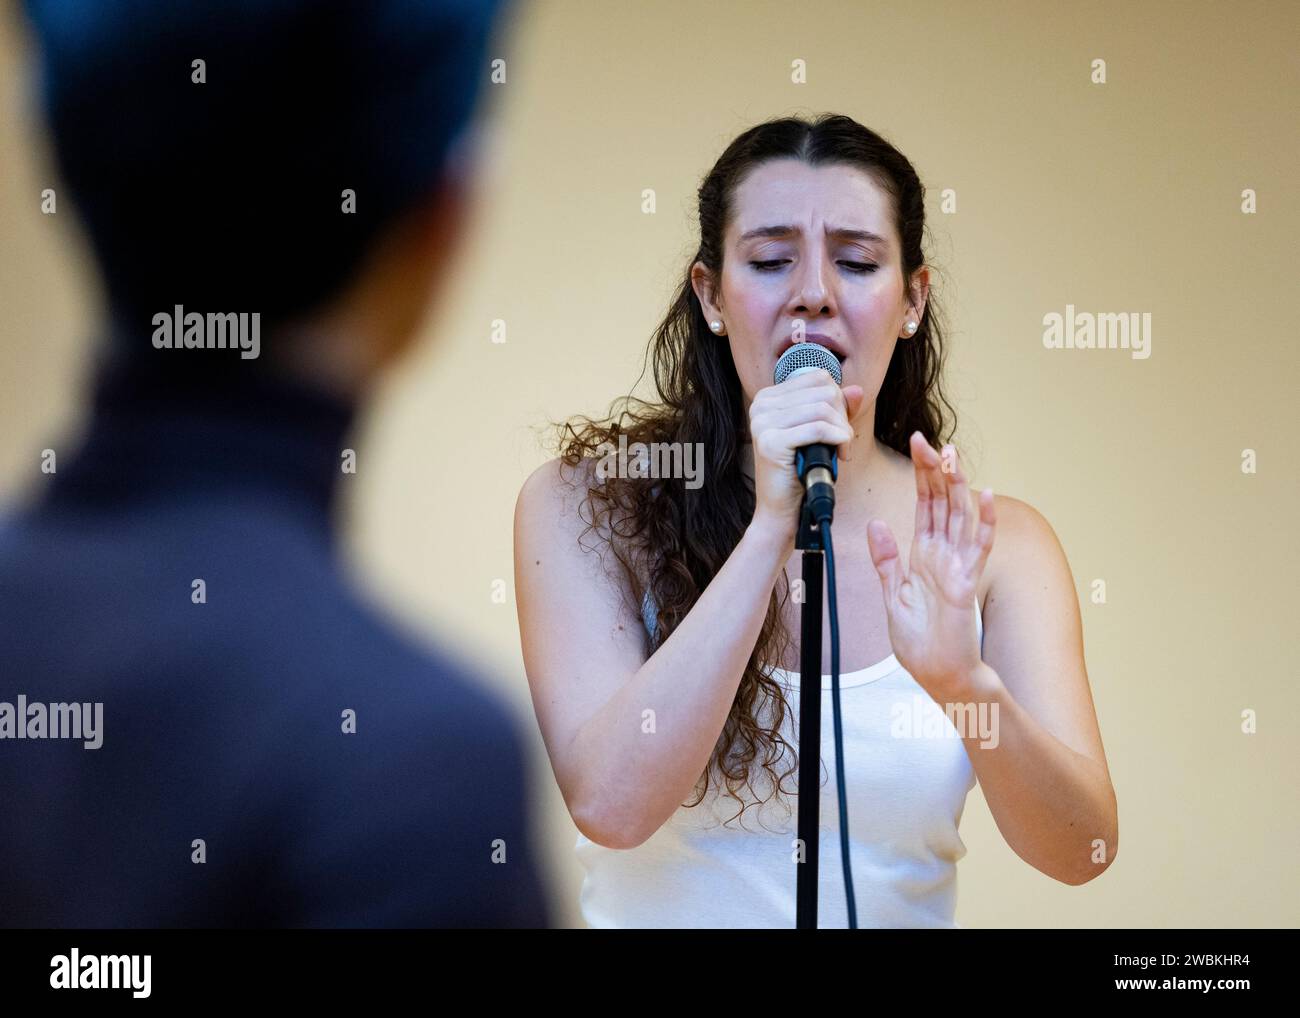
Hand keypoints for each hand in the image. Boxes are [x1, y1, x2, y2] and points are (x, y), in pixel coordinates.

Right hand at [748, 369, 864, 540]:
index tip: (839, 428)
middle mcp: (761, 405)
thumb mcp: (821, 434)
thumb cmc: (801, 471)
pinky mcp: (770, 442)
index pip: (818, 378)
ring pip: (823, 409)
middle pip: (823, 391)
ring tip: (841, 452)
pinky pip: (818, 429)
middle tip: (843, 443)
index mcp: (768, 397)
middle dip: (842, 417)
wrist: (781, 510)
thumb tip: (856, 389)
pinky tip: (840, 455)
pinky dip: (837, 440)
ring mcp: (762, 422)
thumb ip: (837, 409)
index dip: (838, 401)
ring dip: (842, 431)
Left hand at [866, 432, 995, 703]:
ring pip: (960, 516)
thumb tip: (878, 524)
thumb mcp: (892, 595)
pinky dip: (983, 521)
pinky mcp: (966, 583)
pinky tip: (985, 494)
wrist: (939, 675)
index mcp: (923, 555)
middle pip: (941, 503)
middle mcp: (943, 555)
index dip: (921, 475)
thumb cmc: (919, 640)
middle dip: (933, 470)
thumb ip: (886, 560)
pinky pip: (977, 547)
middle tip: (925, 439)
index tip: (915, 445)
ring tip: (951, 454)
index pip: (924, 505)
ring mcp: (958, 566)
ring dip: (957, 485)